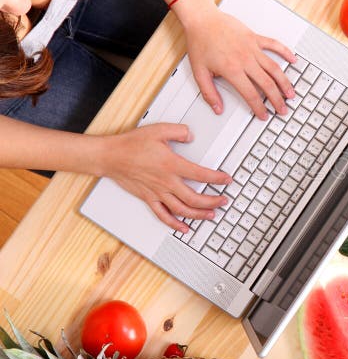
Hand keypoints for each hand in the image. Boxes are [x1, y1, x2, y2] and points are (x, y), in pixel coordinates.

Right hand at [100, 123, 231, 230]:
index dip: (217, 178)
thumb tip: (191, 135)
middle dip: (212, 201)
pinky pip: (163, 215)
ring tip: (211, 215)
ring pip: (182, 209)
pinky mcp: (148, 198)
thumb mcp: (158, 130)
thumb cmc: (130, 145)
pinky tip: (183, 228)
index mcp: (171, 165)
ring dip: (198, 214)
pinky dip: (174, 224)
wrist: (110, 157)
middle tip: (223, 201)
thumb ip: (178, 131)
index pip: (200, 175)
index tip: (227, 180)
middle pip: (194, 198)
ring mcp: (157, 193)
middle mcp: (166, 182)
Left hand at [177, 0, 296, 119]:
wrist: (202, 19)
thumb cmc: (200, 42)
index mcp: (232, 70)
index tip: (264, 115)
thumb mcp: (199, 72)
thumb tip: (217, 108)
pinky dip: (285, 52)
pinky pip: (274, 45)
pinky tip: (293, 59)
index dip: (259, 108)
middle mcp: (245, 60)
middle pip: (267, 84)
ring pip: (274, 68)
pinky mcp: (255, 38)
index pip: (251, 94)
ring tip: (291, 93)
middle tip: (282, 109)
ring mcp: (252, 48)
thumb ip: (209, 93)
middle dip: (277, 100)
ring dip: (284, 82)